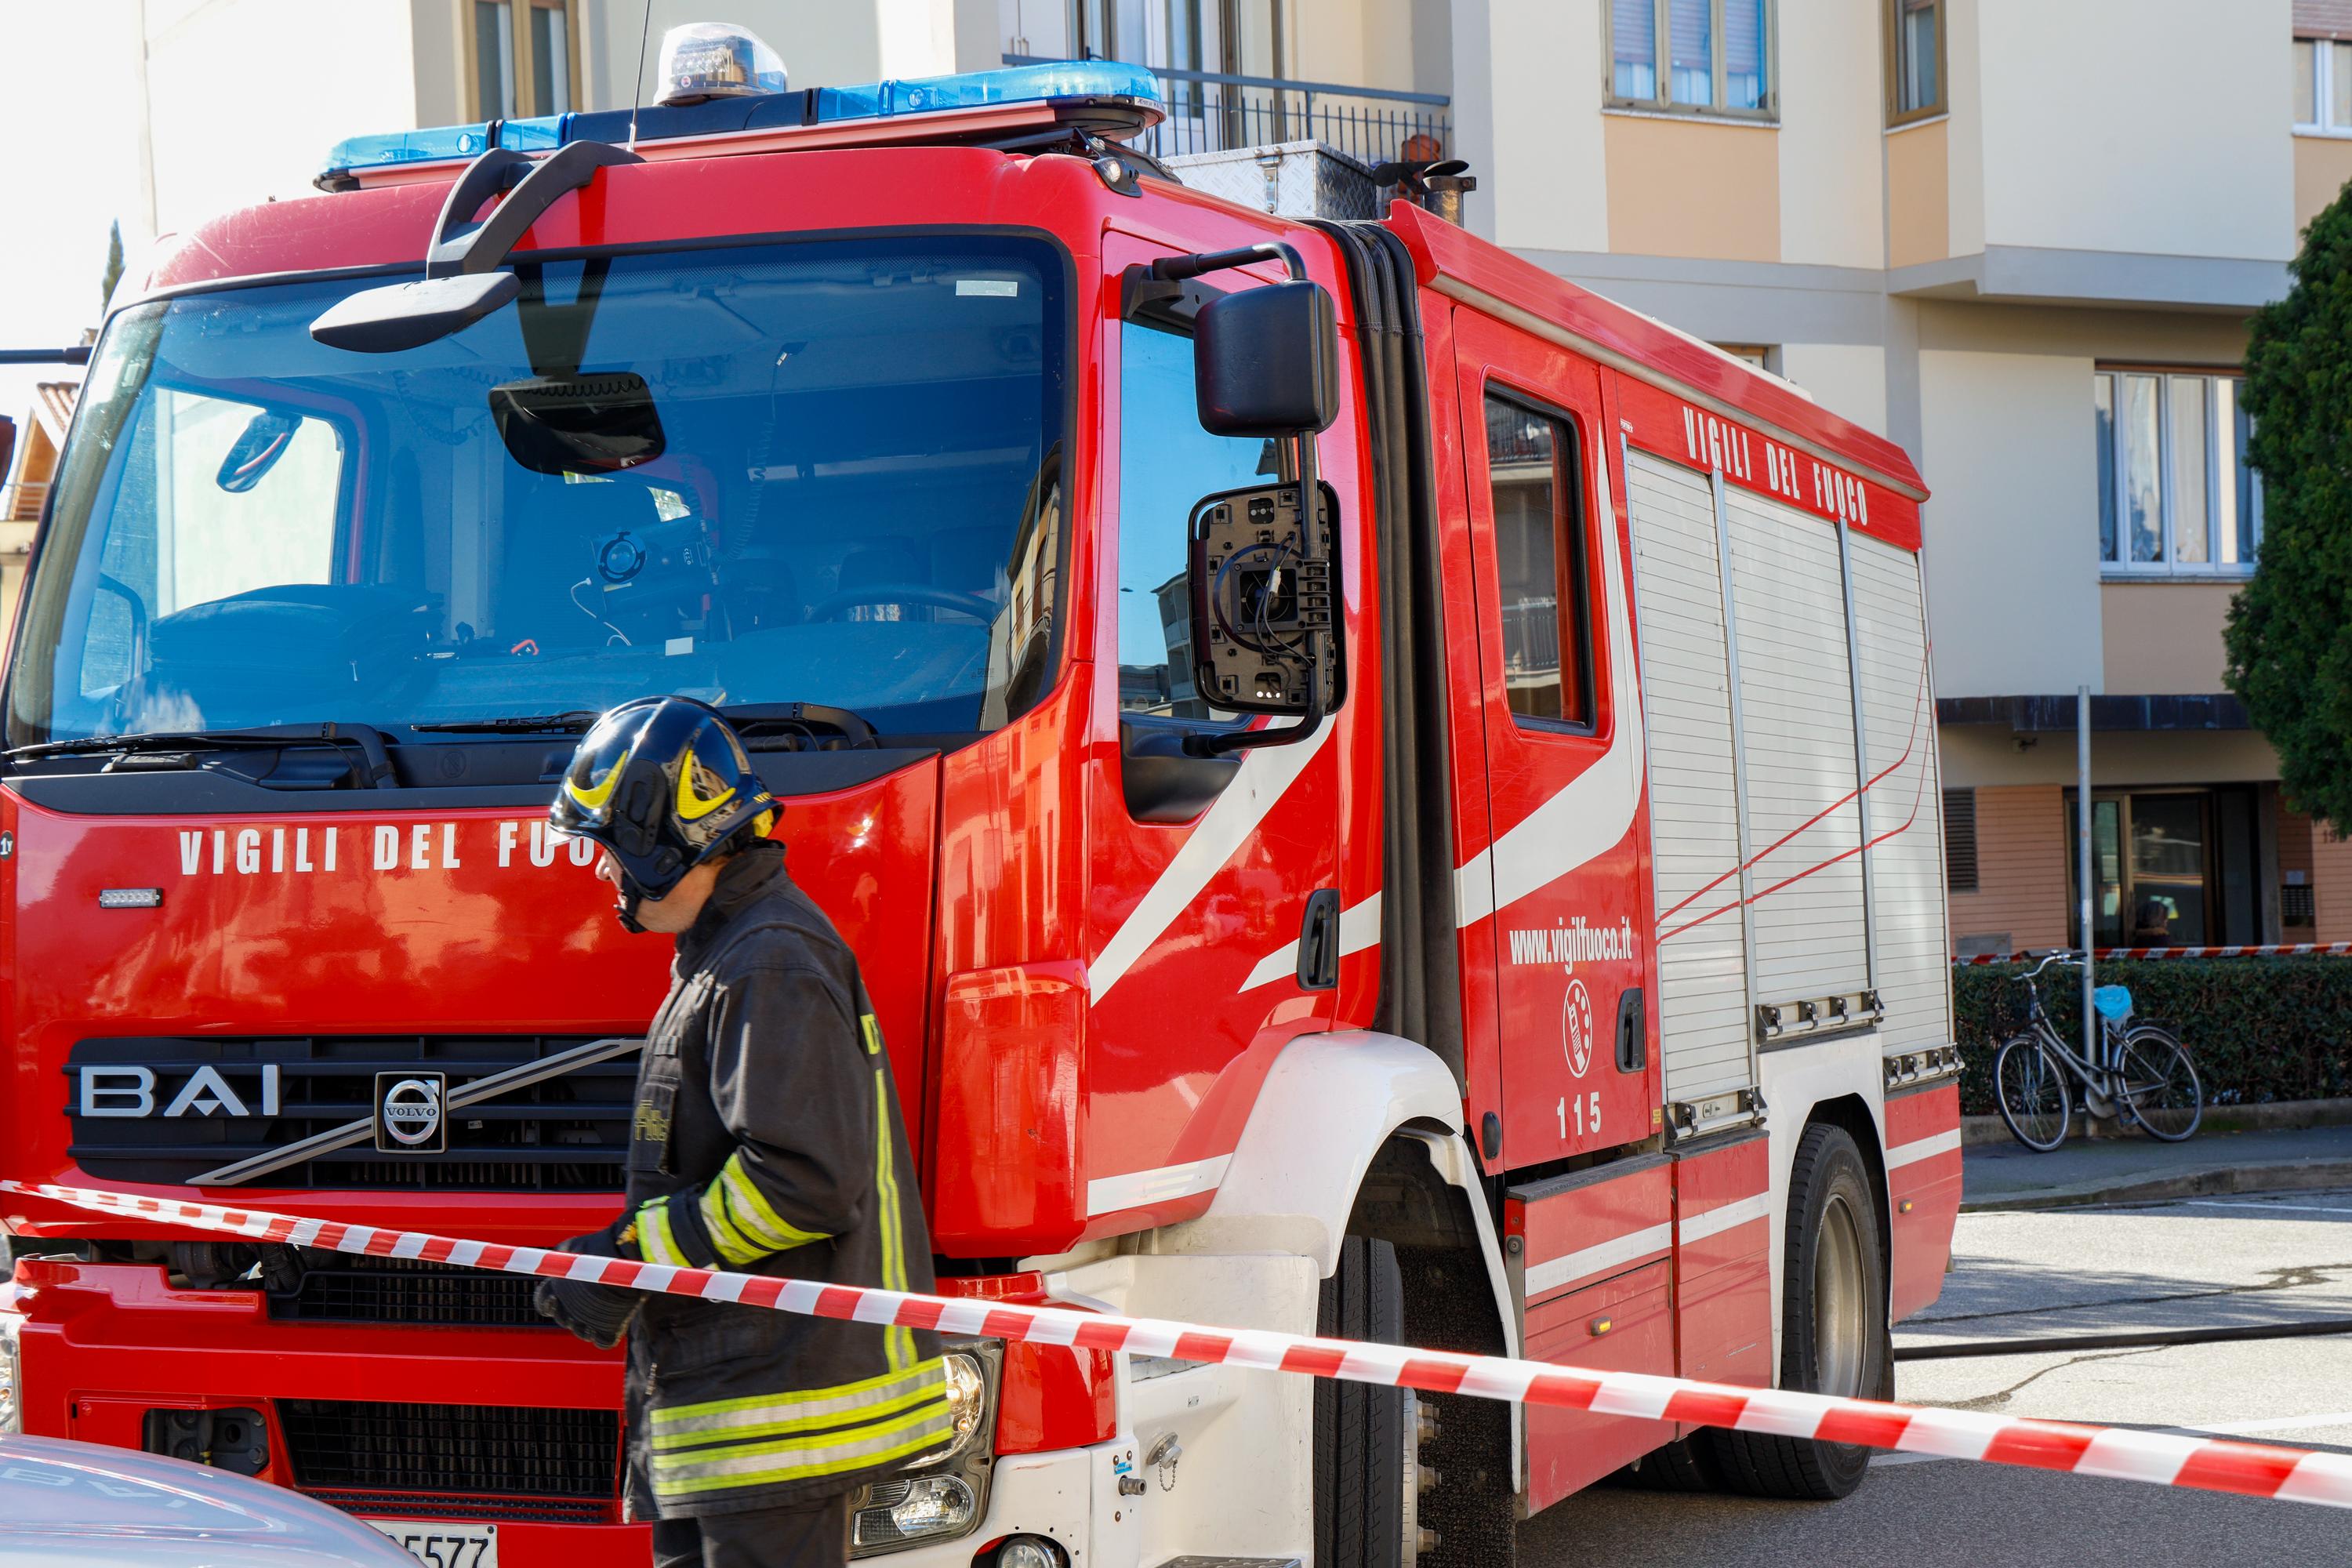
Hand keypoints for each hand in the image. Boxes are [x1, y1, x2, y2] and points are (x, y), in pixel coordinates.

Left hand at [533, 1218, 639, 1348]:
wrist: (627, 1252)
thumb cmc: (603, 1245)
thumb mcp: (574, 1248)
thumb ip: (564, 1261)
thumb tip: (562, 1264)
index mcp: (555, 1287)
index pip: (542, 1302)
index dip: (550, 1303)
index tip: (558, 1299)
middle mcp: (565, 1307)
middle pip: (563, 1319)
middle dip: (573, 1313)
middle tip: (591, 1300)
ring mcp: (585, 1321)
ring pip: (581, 1331)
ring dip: (589, 1324)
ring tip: (605, 1309)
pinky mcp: (606, 1329)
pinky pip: (602, 1341)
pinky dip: (606, 1335)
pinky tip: (613, 1324)